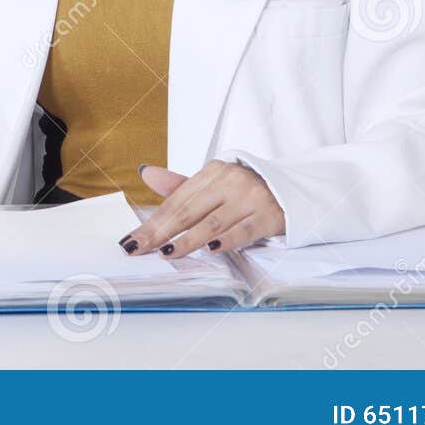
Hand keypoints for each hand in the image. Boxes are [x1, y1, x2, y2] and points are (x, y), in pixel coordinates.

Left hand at [118, 160, 284, 257]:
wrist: (292, 189)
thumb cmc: (245, 191)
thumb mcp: (214, 184)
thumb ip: (180, 185)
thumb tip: (146, 173)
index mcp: (212, 172)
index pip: (176, 200)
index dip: (153, 221)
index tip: (132, 240)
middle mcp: (230, 181)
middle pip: (189, 211)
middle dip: (162, 232)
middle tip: (140, 248)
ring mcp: (250, 197)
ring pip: (213, 222)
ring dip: (189, 239)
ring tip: (168, 252)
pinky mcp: (268, 215)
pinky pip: (243, 230)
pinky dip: (227, 240)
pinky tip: (211, 249)